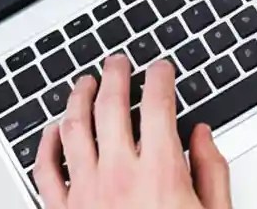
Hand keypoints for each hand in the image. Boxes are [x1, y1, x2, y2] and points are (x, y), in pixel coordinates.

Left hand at [34, 55, 231, 208]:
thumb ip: (212, 172)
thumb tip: (203, 136)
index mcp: (162, 172)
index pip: (158, 104)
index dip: (160, 77)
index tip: (161, 69)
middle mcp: (119, 175)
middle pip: (111, 105)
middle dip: (116, 75)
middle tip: (118, 62)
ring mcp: (85, 193)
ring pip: (72, 128)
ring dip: (78, 97)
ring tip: (84, 83)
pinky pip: (44, 169)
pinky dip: (46, 144)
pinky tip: (52, 131)